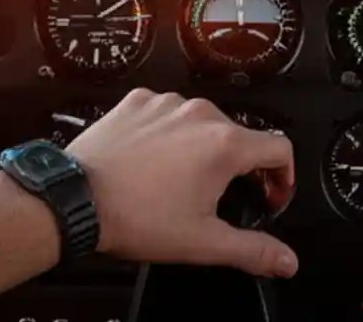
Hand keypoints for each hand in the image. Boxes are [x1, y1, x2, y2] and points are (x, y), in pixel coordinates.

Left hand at [66, 89, 298, 277]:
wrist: (74, 200)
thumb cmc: (137, 218)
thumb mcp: (202, 242)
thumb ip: (253, 251)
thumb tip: (287, 261)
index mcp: (225, 143)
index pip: (279, 148)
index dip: (283, 176)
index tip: (269, 197)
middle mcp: (200, 113)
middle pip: (240, 135)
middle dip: (239, 167)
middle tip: (220, 198)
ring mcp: (166, 103)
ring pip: (202, 122)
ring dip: (201, 148)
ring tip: (180, 181)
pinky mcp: (137, 101)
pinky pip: (167, 113)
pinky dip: (168, 133)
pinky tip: (152, 160)